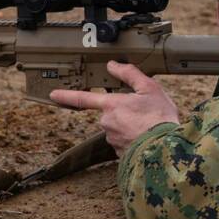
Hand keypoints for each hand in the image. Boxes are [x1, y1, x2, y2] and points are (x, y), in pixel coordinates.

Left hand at [50, 61, 180, 154]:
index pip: (83, 98)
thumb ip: (130, 74)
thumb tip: (113, 65)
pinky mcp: (119, 153)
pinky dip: (133, 138)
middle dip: (123, 111)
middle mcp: (107, 122)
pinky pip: (124, 142)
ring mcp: (112, 139)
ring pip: (118, 127)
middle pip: (110, 113)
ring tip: (149, 125)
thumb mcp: (150, 88)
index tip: (53, 94)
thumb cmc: (159, 117)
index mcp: (111, 105)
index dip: (66, 95)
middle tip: (145, 112)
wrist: (165, 148)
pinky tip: (147, 137)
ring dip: (129, 125)